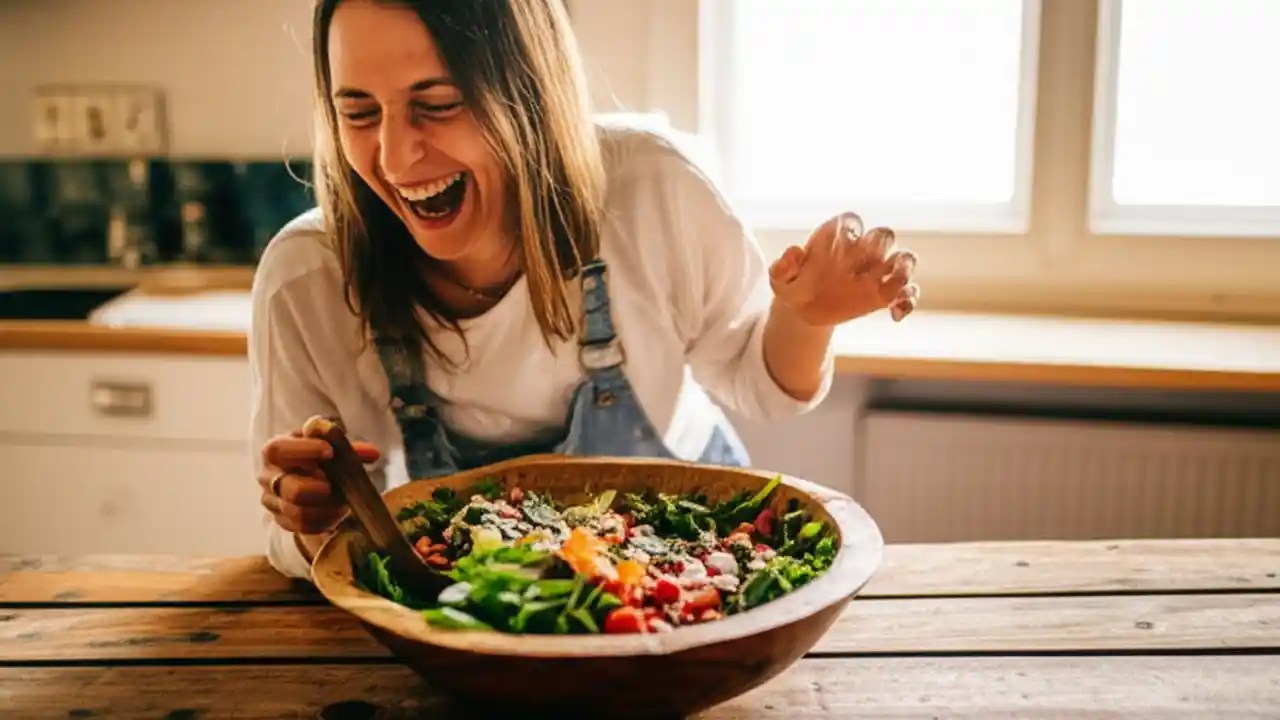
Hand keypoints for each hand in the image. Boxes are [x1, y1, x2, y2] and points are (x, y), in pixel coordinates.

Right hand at [258, 429, 380, 535]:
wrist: (309, 477)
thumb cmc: (318, 457)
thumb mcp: (329, 446)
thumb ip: (348, 447)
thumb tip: (372, 454)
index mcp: (275, 452)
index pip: (278, 450)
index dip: (304, 451)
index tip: (329, 452)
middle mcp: (268, 477)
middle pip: (288, 488)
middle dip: (316, 488)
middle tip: (331, 484)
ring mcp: (273, 502)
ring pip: (296, 512)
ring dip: (324, 507)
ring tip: (339, 498)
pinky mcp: (282, 521)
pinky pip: (303, 527)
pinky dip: (323, 520)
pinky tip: (336, 511)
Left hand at [769, 211, 918, 326]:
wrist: (804, 311)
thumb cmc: (793, 286)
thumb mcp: (780, 280)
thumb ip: (783, 266)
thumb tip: (795, 251)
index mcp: (836, 238)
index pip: (851, 221)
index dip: (850, 229)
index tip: (842, 247)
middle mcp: (861, 250)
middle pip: (884, 236)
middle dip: (880, 246)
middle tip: (864, 268)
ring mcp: (876, 271)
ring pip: (905, 259)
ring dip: (905, 269)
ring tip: (893, 286)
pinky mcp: (884, 294)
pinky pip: (907, 292)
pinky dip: (907, 302)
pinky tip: (894, 315)